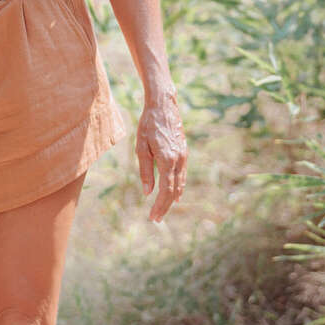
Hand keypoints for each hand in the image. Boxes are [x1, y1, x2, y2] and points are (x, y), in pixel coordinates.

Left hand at [135, 84, 186, 222]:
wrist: (163, 105)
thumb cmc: (148, 124)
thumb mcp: (141, 146)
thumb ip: (146, 170)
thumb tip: (148, 192)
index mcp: (167, 159)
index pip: (166, 190)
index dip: (160, 205)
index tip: (153, 217)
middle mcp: (178, 160)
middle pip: (174, 191)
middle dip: (165, 206)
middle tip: (156, 219)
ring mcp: (183, 156)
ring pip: (180, 183)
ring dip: (172, 199)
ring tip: (163, 210)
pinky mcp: (184, 152)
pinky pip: (182, 174)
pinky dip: (178, 187)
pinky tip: (175, 194)